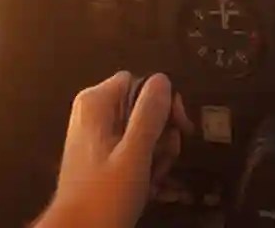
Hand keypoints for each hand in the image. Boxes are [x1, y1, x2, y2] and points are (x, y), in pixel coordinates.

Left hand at [36, 72, 193, 227]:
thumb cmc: (105, 195)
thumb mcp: (134, 152)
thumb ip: (150, 113)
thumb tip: (163, 79)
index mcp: (97, 103)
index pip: (143, 82)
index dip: (165, 103)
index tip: (180, 129)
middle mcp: (95, 113)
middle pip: (145, 107)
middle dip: (163, 135)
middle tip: (162, 160)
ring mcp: (98, 136)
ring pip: (144, 131)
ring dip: (158, 154)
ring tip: (153, 178)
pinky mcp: (102, 157)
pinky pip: (134, 149)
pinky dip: (145, 165)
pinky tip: (148, 186)